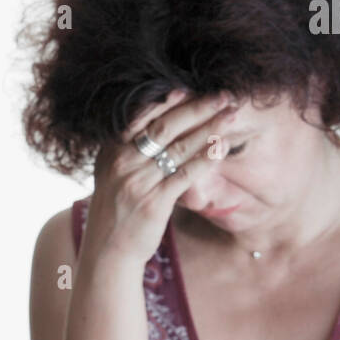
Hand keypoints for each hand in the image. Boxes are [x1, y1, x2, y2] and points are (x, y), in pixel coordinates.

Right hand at [79, 88, 237, 271]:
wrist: (108, 250)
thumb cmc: (115, 210)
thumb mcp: (111, 174)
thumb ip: (127, 149)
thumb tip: (156, 122)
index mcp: (111, 150)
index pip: (141, 116)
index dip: (167, 101)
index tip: (190, 88)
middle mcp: (121, 162)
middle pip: (164, 127)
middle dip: (197, 108)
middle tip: (222, 96)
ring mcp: (137, 181)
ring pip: (178, 147)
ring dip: (209, 128)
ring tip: (230, 115)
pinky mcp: (154, 202)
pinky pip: (185, 174)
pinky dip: (205, 158)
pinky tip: (221, 147)